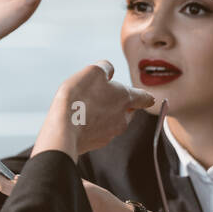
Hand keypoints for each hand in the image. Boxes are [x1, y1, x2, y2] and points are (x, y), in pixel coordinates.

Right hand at [33, 60, 154, 158]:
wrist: (63, 129)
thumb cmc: (79, 98)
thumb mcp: (93, 72)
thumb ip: (106, 68)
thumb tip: (109, 71)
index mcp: (126, 99)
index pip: (144, 98)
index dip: (145, 96)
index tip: (149, 98)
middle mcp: (123, 118)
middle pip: (129, 110)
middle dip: (121, 103)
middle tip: (104, 96)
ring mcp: (111, 132)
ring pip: (115, 121)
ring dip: (106, 114)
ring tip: (88, 106)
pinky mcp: (98, 143)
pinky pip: (100, 131)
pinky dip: (94, 124)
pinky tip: (81, 119)